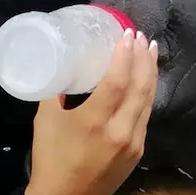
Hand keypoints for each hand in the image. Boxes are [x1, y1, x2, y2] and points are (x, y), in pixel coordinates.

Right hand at [26, 29, 158, 194]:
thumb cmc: (51, 159)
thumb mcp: (45, 120)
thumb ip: (55, 91)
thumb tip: (65, 66)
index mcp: (94, 122)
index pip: (117, 81)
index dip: (124, 56)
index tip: (126, 34)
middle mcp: (120, 131)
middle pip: (140, 88)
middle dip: (143, 59)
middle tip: (141, 37)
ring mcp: (133, 142)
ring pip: (148, 101)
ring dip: (150, 73)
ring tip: (150, 51)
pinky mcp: (138, 151)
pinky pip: (146, 115)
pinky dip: (148, 93)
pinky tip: (146, 81)